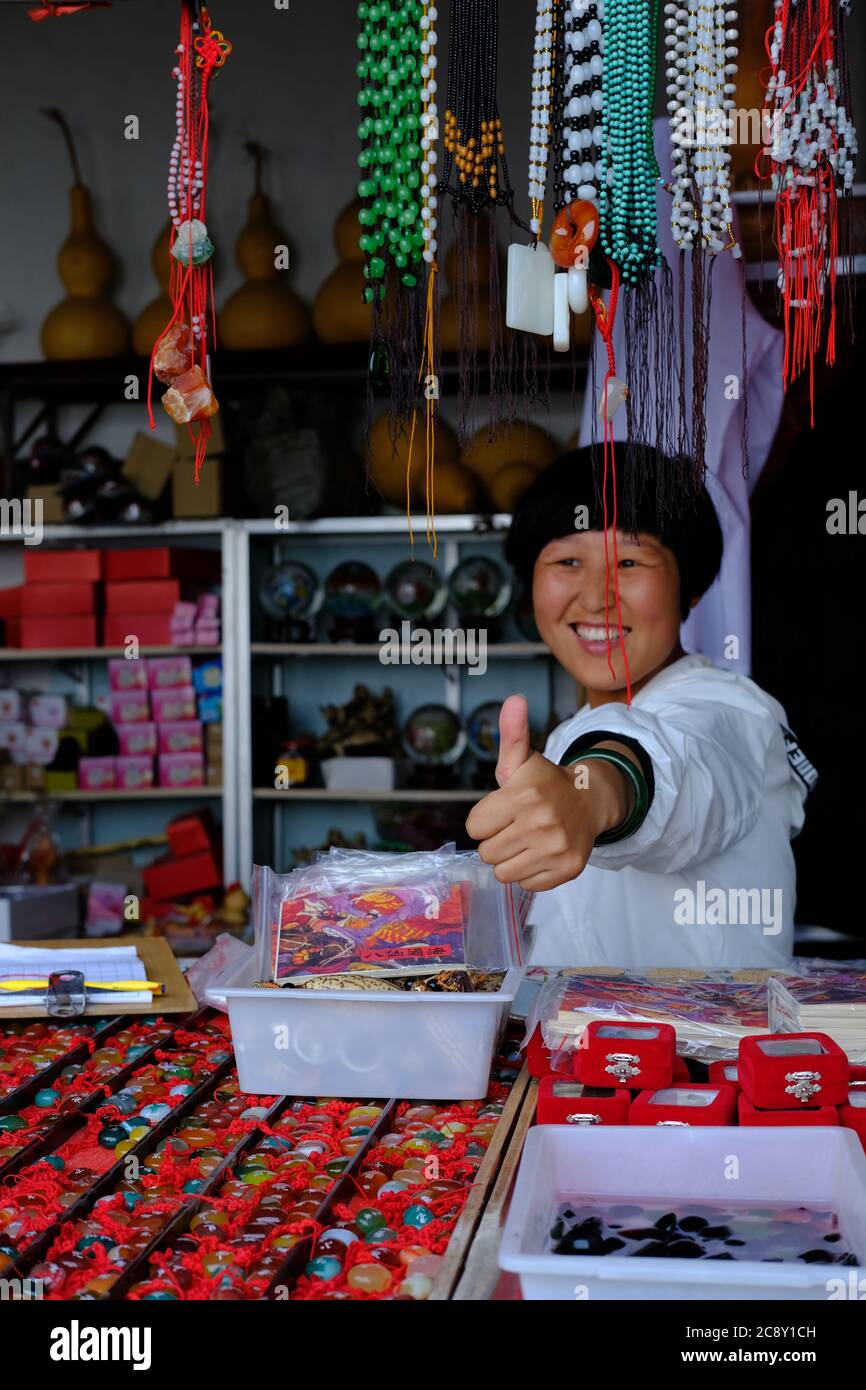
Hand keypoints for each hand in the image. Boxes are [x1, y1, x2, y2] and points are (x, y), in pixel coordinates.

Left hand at [465, 695, 631, 890]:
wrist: (590, 800)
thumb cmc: (546, 783)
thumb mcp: (523, 759)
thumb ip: (512, 733)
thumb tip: (514, 699)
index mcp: (523, 794)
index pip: (474, 826)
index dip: (484, 820)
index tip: (502, 811)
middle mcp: (540, 822)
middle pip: (487, 853)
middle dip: (496, 841)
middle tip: (515, 827)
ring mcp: (556, 848)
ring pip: (504, 873)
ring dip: (510, 860)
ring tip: (526, 841)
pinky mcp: (568, 869)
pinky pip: (527, 886)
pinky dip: (530, 873)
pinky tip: (541, 853)